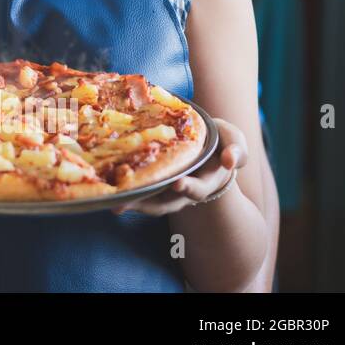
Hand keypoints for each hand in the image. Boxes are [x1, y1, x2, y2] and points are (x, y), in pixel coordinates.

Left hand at [113, 117, 246, 216]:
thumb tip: (230, 160)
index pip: (196, 189)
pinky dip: (125, 190)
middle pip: (165, 203)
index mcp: (204, 182)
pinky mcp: (152, 183)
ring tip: (111, 201)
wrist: (205, 146)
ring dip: (130, 202)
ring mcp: (166, 190)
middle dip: (146, 203)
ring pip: (148, 202)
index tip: (177, 183)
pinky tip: (107, 186)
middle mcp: (183, 192)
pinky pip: (138, 191)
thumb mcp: (232, 141)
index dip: (188, 188)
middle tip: (126, 201)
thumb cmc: (219, 143)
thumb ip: (237, 150)